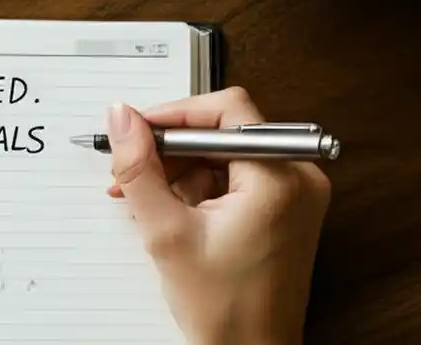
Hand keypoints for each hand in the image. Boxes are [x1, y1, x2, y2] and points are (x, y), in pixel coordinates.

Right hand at [105, 88, 330, 344]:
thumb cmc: (226, 310)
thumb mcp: (166, 232)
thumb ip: (139, 168)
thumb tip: (122, 119)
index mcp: (280, 179)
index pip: (226, 110)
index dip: (174, 114)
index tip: (138, 129)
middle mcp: (299, 178)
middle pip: (224, 132)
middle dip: (171, 150)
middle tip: (132, 167)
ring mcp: (295, 194)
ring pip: (225, 154)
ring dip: (181, 171)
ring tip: (146, 199)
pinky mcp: (285, 208)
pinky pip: (236, 177)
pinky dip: (199, 187)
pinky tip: (170, 210)